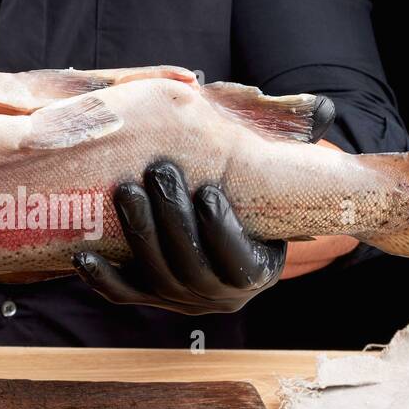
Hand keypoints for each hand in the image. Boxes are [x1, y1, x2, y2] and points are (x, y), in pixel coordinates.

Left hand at [71, 161, 285, 314]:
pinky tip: (83, 254)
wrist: (232, 241)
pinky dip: (102, 278)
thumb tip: (324, 107)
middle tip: (158, 170)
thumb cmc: (254, 202)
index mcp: (257, 274)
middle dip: (171, 217)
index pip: (237, 259)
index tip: (208, 192)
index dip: (221, 228)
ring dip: (139, 234)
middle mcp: (220, 298)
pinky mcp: (150, 298)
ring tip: (126, 191)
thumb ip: (292, 154)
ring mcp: (182, 302)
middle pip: (190, 266)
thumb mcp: (278, 185)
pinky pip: (124, 294)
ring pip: (156, 276)